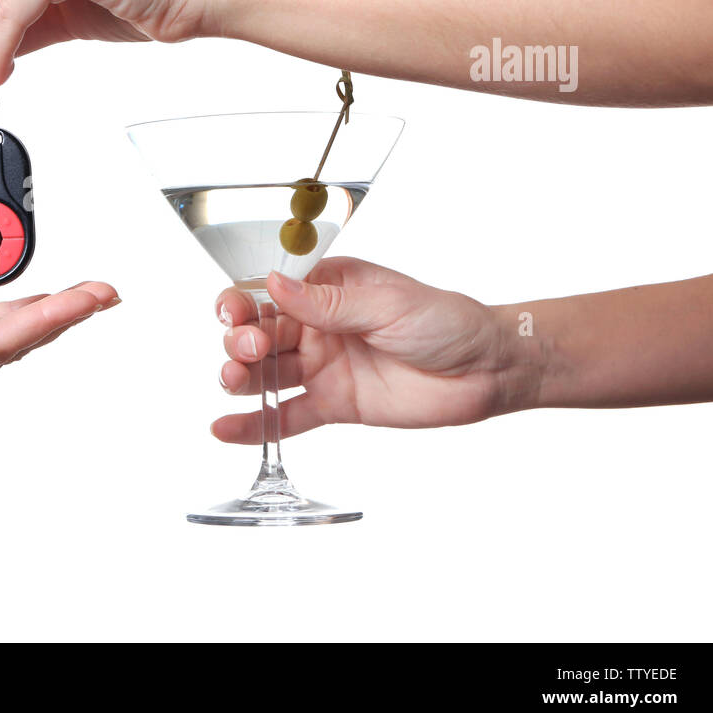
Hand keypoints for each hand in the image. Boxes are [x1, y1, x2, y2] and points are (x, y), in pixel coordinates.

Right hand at [212, 259, 535, 441]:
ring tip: (233, 381)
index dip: (242, 300)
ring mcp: (321, 367)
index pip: (268, 290)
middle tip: (249, 349)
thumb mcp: (388, 304)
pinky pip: (285, 415)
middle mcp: (316, 326)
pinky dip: (253, 423)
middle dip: (241, 339)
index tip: (234, 311)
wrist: (487, 371)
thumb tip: (274, 284)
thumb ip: (329, 302)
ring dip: (239, 376)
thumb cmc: (446, 322)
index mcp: (326, 288)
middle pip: (257, 332)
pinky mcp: (332, 405)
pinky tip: (224, 428)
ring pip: (263, 373)